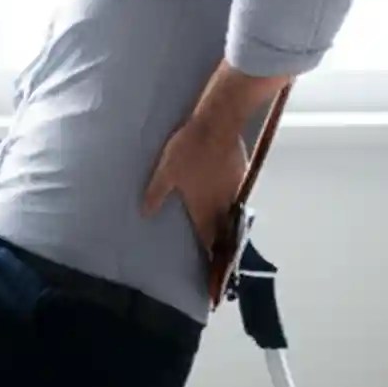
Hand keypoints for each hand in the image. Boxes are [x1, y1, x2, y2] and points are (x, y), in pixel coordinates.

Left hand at [141, 118, 247, 256]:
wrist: (218, 125)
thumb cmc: (188, 150)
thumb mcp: (166, 171)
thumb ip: (157, 193)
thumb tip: (146, 213)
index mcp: (203, 206)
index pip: (208, 235)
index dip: (209, 250)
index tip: (210, 261)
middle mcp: (221, 203)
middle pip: (223, 228)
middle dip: (221, 240)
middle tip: (219, 249)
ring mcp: (234, 189)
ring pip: (232, 212)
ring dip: (227, 222)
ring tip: (223, 227)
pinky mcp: (241, 174)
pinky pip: (237, 194)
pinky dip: (232, 201)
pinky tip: (227, 196)